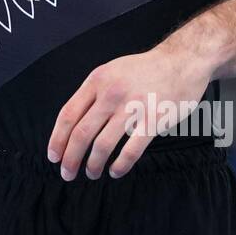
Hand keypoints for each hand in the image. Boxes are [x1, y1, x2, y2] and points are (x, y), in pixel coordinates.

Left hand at [47, 45, 211, 179]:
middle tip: (67, 172)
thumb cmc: (144, 69)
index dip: (57, 139)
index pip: (67, 115)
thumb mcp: (111, 71)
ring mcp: (132, 107)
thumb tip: (72, 123)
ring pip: (103, 144)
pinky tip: (115, 171)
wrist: (182, 61)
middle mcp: (111, 94)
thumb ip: (92, 94)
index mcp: (97, 81)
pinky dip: (120, 165)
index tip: (53, 155)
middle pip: (81, 133)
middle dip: (70, 158)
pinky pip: (131, 150)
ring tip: (91, 173)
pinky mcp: (153, 120)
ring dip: (93, 164)